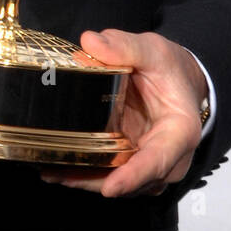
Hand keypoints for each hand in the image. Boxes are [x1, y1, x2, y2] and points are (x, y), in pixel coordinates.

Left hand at [41, 29, 206, 196]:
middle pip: (133, 180)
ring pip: (118, 182)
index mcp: (179, 132)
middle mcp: (168, 158)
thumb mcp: (152, 50)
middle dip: (96, 180)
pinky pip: (110, 174)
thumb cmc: (170, 70)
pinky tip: (58, 168)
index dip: (134, 176)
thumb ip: (124, 47)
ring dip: (85, 180)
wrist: (178, 80)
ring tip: (51, 172)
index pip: (158, 160)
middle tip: (59, 174)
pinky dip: (85, 174)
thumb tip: (90, 43)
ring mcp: (149, 164)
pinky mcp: (131, 162)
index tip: (110, 187)